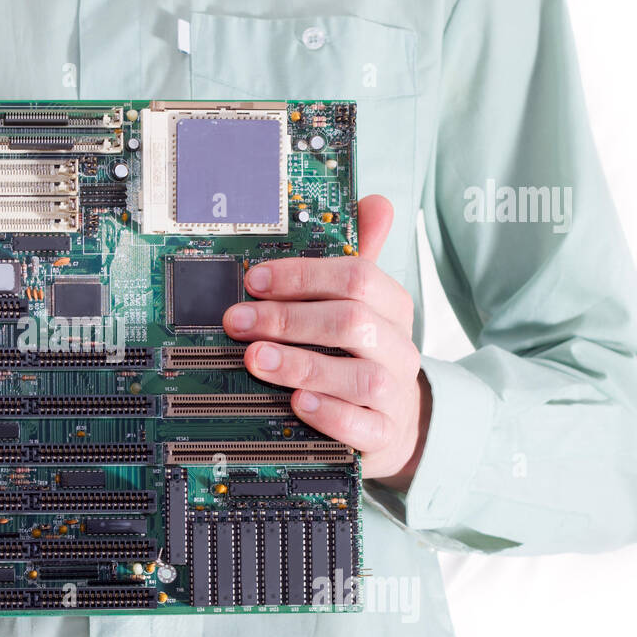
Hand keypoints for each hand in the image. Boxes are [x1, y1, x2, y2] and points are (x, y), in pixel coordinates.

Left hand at [222, 195, 429, 489]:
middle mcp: (397, 348)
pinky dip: (329, 413)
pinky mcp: (383, 435)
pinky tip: (298, 403)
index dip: (302, 276)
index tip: (253, 280)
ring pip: (359, 376)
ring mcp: (394, 394)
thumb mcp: (359, 306)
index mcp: (392, 307)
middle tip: (238, 320)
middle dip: (288, 319)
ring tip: (255, 359)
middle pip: (351, 321)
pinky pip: (363, 426)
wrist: (392, 421)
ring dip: (301, 364)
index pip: (358, 277)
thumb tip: (374, 201)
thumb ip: (358, 258)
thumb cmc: (360, 354)